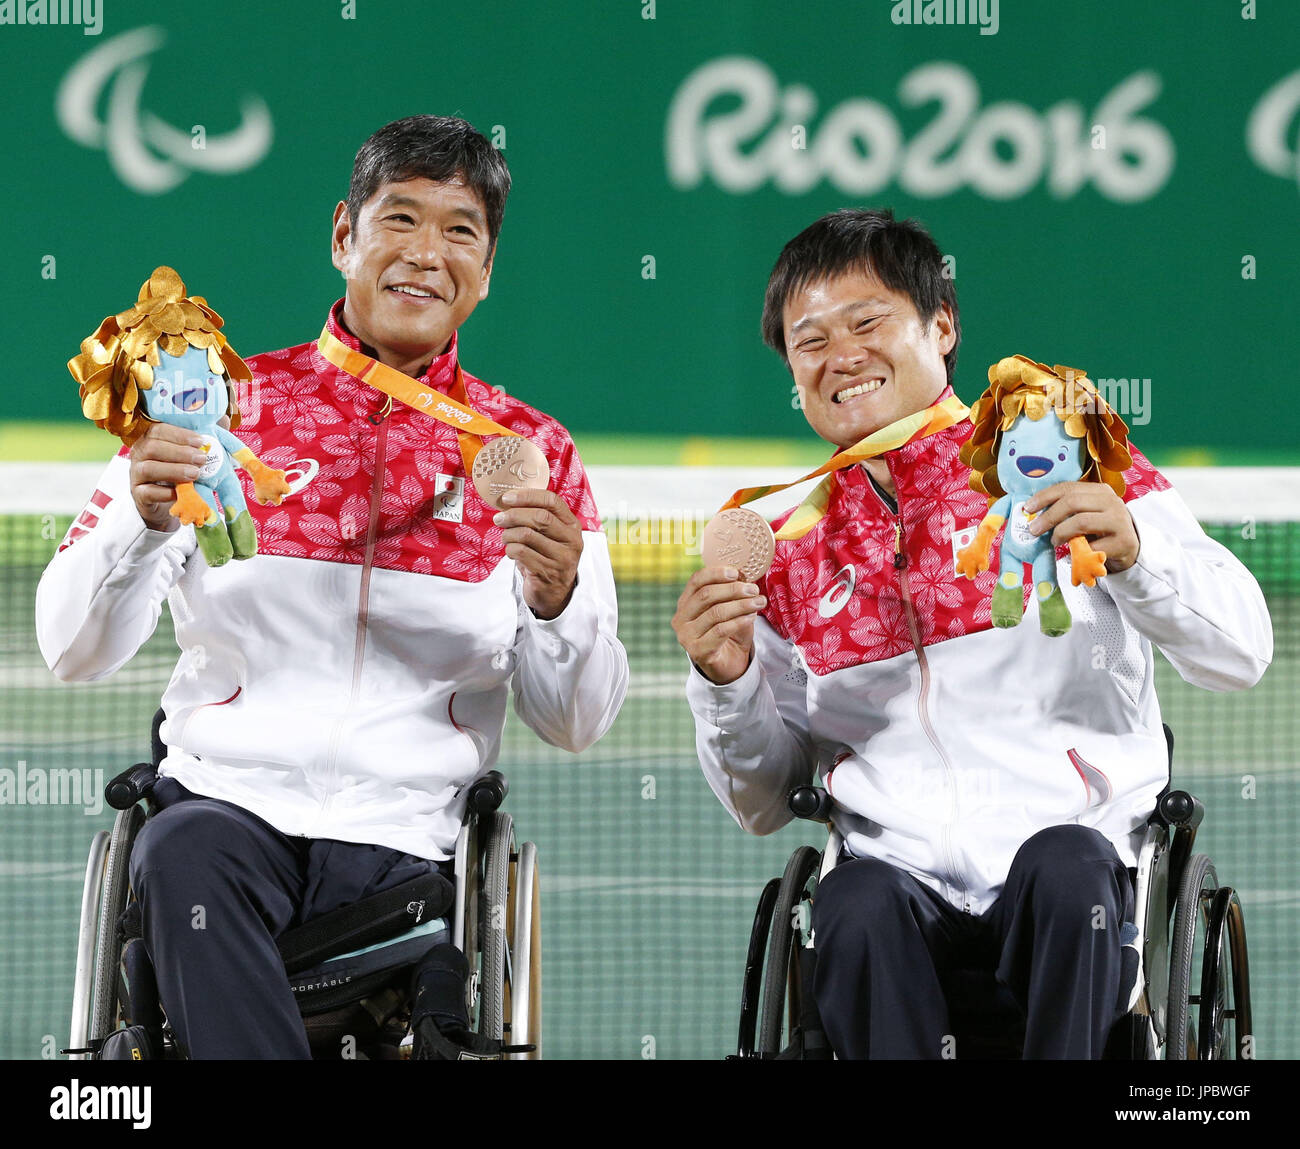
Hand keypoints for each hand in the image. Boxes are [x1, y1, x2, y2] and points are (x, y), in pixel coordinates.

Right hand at [128, 423, 209, 531]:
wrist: (168, 502)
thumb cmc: (181, 471)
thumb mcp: (192, 453)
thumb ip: (204, 437)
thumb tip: (224, 418)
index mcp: (151, 439)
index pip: (158, 429)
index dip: (179, 434)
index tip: (200, 441)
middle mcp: (140, 454)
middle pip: (151, 447)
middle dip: (179, 452)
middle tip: (201, 459)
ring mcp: (136, 475)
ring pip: (147, 468)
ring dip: (173, 470)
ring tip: (195, 474)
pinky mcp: (138, 494)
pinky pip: (147, 492)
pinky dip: (164, 492)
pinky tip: (179, 492)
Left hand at [494, 489, 582, 619]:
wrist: (554, 592)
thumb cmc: (548, 557)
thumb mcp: (551, 536)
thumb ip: (537, 518)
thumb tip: (508, 500)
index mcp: (572, 525)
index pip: (552, 501)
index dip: (527, 496)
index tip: (507, 497)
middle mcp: (571, 541)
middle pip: (540, 517)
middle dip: (514, 515)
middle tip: (499, 518)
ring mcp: (561, 558)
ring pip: (527, 535)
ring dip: (509, 534)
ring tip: (505, 538)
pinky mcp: (547, 572)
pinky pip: (521, 553)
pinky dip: (510, 549)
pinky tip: (511, 551)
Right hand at [671, 567, 765, 685]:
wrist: (727, 665)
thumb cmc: (728, 633)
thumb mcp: (729, 608)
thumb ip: (731, 594)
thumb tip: (745, 577)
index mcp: (685, 602)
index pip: (696, 581)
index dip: (716, 573)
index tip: (736, 572)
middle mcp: (681, 618)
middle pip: (706, 595)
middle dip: (733, 590)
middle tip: (753, 589)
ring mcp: (686, 636)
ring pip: (715, 613)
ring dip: (740, 605)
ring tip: (758, 602)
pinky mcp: (697, 650)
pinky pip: (720, 631)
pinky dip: (738, 621)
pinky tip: (751, 617)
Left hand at [1024, 481, 1139, 572]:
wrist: (1130, 548)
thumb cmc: (1100, 529)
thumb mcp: (1086, 513)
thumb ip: (1066, 509)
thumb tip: (1032, 513)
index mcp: (1100, 491)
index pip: (1068, 488)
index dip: (1044, 497)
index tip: (1027, 508)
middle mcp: (1112, 501)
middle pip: (1072, 502)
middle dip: (1048, 516)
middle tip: (1034, 530)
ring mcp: (1120, 521)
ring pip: (1081, 522)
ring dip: (1060, 533)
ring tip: (1054, 542)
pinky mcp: (1124, 542)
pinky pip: (1092, 547)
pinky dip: (1077, 552)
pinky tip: (1073, 555)